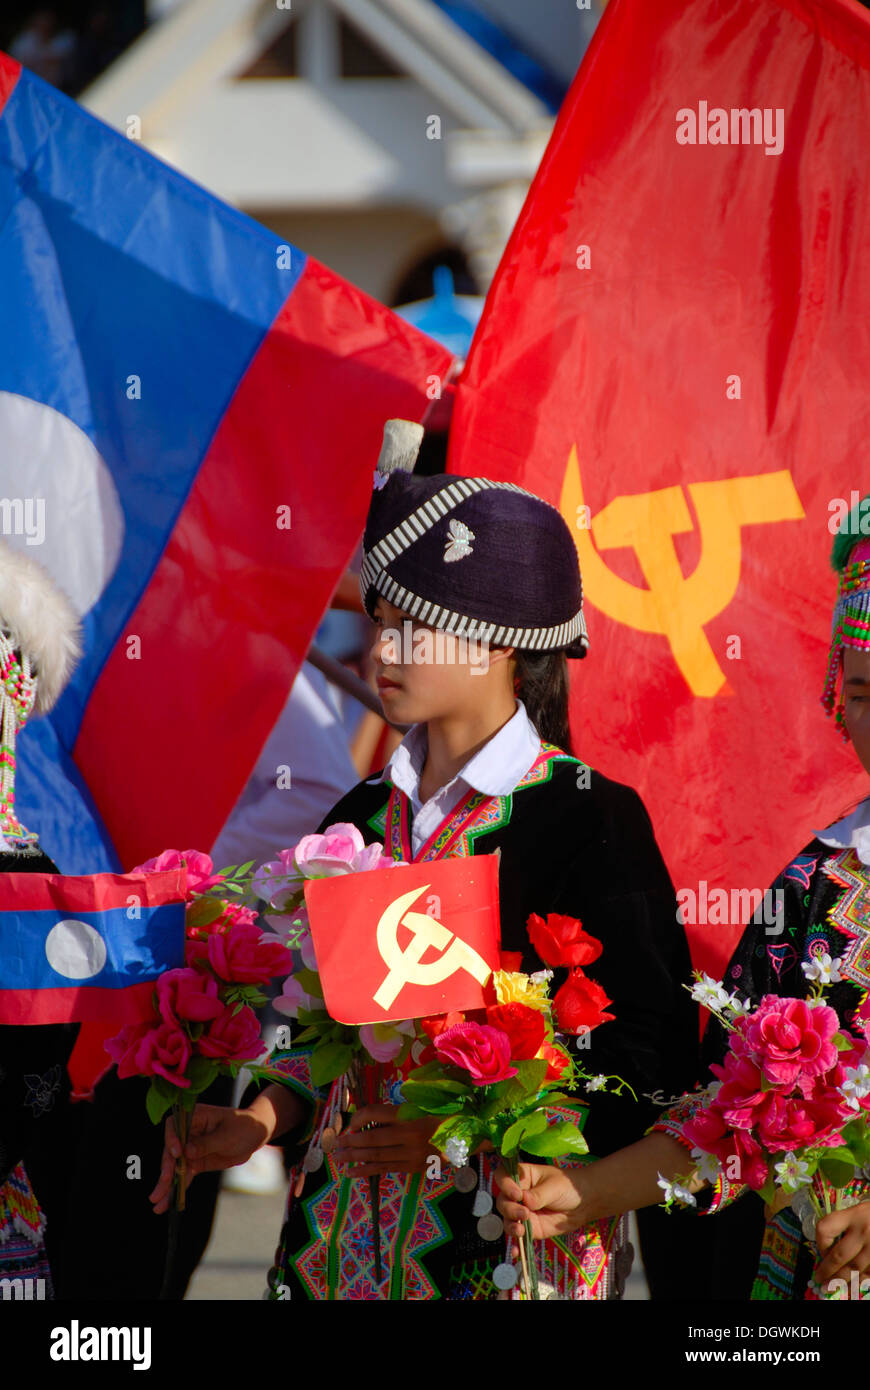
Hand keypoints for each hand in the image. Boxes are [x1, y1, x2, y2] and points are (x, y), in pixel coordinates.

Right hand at [149, 1104, 269, 1213]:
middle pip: (171, 1150)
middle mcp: (188, 1132)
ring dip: (166, 1185)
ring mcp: (190, 1149)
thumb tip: (186, 1153)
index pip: (174, 1126)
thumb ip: (206, 1144)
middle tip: (163, 1183)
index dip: (172, 1140)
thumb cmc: (243, 1127)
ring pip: (174, 1167)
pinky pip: (184, 1176)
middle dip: (166, 1168)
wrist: (255, 1135)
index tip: (177, 1154)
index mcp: (195, 1117)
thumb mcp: (227, 1135)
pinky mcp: (195, 1162)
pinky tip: (167, 1203)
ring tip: (157, 1201)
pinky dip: (177, 1189)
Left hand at [333, 1103, 437, 1176]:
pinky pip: (387, 1169)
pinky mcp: (415, 1167)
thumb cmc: (445, 1110)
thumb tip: (370, 1114)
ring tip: (338, 1159)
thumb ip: (399, 1106)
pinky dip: (368, 1171)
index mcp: (411, 1114)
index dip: (359, 1117)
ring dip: (355, 1157)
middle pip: (372, 1137)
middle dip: (351, 1141)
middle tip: (334, 1144)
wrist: (471, 1133)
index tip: (351, 1123)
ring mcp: (412, 1154)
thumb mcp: (424, 1099)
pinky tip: (352, 1172)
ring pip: (377, 1156)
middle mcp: (410, 1135)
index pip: (375, 1113)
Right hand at [495, 1161, 585, 1239]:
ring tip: (521, 1231)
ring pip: (508, 1220)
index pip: (503, 1177)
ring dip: (511, 1226)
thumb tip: (525, 1200)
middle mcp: (519, 1195)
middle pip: (503, 1201)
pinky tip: (516, 1252)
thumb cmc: (568, 1187)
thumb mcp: (555, 1187)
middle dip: (510, 1209)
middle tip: (524, 1214)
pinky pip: (519, 1237)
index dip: (505, 1185)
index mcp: (523, 1177)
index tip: (516, 1194)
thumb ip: (539, 1194)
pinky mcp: (531, 1228)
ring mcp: (523, 1213)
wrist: (583, 1204)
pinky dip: (516, 1245)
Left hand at [815, 1199, 869, 1294]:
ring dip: (842, 1280)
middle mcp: (863, 1232)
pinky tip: (852, 1285)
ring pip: (854, 1270)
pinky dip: (860, 1281)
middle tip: (820, 1279)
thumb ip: (846, 1224)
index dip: (820, 1242)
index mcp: (854, 1215)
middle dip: (827, 1270)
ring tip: (832, 1287)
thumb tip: (829, 1249)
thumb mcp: (860, 1211)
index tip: (821, 1250)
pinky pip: (869, 1275)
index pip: (826, 1228)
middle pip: (839, 1256)